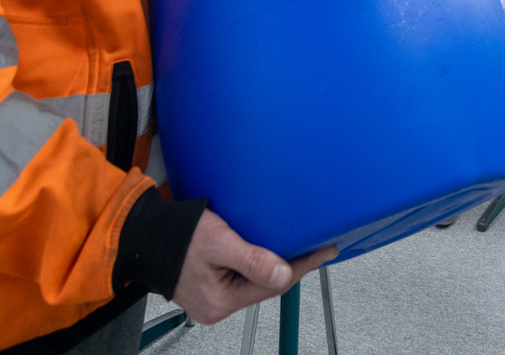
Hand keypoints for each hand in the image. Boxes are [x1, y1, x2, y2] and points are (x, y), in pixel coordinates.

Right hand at [172, 210, 337, 323]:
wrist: (144, 234)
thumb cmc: (177, 236)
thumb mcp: (220, 243)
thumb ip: (253, 260)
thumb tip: (283, 272)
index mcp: (220, 301)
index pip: (275, 284)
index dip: (304, 265)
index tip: (325, 250)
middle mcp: (217, 306)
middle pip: (266, 286)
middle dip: (293, 266)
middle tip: (317, 246)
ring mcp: (212, 299)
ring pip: (255, 282)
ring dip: (276, 265)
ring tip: (299, 247)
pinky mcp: (208, 286)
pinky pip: (242, 278)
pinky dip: (258, 264)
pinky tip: (269, 252)